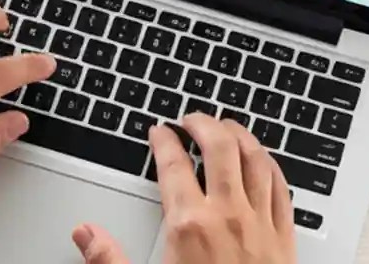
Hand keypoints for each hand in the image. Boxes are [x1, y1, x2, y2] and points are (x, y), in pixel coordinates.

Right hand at [72, 114, 296, 263]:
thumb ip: (110, 261)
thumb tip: (85, 234)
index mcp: (188, 226)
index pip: (173, 164)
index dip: (163, 139)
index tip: (158, 130)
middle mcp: (228, 216)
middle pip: (220, 146)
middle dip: (203, 123)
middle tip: (190, 119)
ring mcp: (260, 223)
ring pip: (256, 158)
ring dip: (240, 135)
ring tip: (226, 127)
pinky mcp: (283, 236)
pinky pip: (281, 185)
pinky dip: (270, 163)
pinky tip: (262, 160)